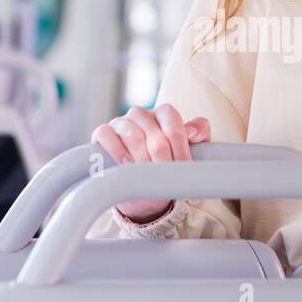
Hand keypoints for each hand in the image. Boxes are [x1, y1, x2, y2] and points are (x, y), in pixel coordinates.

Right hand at [90, 104, 210, 221]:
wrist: (142, 187)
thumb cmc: (168, 165)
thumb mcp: (190, 150)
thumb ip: (199, 134)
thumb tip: (192, 132)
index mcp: (163, 113)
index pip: (172, 120)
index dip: (180, 146)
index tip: (184, 167)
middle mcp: (141, 114)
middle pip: (154, 133)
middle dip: (164, 159)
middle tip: (168, 177)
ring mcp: (120, 122)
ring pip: (132, 135)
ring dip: (143, 159)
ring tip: (149, 176)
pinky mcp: (102, 133)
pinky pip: (106, 135)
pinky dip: (118, 152)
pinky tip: (127, 167)